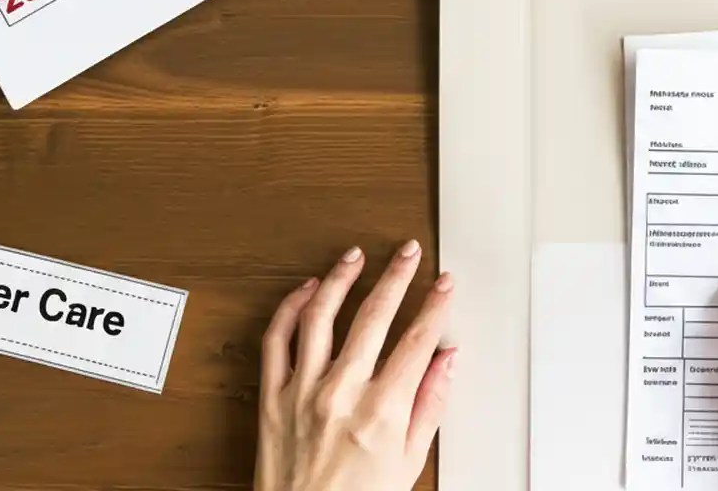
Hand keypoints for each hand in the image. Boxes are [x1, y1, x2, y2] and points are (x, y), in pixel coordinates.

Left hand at [255, 241, 456, 490]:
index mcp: (381, 412)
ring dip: (340, 278)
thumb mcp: (409, 463)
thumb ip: (430, 406)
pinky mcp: (271, 397)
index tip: (444, 284)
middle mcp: (341, 394)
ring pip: (320, 315)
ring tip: (354, 256)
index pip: (417, 340)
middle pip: (374, 315)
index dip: (435, 305)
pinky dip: (290, 308)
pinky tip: (307, 291)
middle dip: (397, 276)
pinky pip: (276, 340)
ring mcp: (302, 391)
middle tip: (407, 253)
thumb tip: (446, 361)